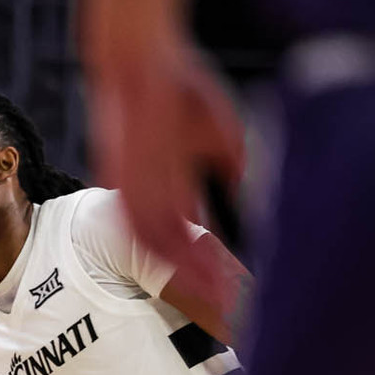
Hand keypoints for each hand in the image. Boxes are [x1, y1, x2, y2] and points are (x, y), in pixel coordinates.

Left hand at [85, 29, 244, 304]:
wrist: (138, 63)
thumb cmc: (176, 90)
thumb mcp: (213, 135)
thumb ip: (227, 167)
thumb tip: (247, 189)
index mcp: (157, 190)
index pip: (182, 240)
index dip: (203, 266)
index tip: (224, 290)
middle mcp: (141, 200)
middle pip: (167, 257)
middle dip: (195, 284)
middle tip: (221, 311)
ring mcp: (132, 194)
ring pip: (158, 251)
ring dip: (187, 277)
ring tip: (214, 301)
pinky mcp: (127, 184)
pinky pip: (147, 229)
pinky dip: (171, 253)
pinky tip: (193, 271)